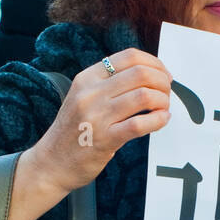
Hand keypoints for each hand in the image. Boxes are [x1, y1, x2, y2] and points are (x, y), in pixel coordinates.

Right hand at [32, 48, 171, 193]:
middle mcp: (90, 93)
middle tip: (167, 93)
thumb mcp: (84, 98)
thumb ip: (109, 85)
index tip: (164, 75)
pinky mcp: (105, 139)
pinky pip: (140, 124)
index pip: (129, 57)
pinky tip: (161, 120)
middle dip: (163, 82)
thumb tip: (149, 74)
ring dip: (163, 101)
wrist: (51, 163)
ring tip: (164, 108)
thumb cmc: (74, 131)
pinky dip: (158, 120)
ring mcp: (97, 116)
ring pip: (144, 96)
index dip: (154, 63)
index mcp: (87, 78)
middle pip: (140, 73)